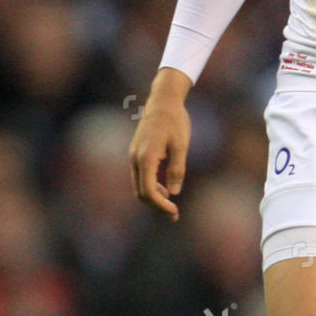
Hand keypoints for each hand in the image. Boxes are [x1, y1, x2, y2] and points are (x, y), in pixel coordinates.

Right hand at [129, 69, 191, 220]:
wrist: (162, 101)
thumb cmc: (175, 121)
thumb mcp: (181, 145)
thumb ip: (177, 169)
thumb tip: (174, 193)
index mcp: (146, 158)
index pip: (148, 191)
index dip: (160, 205)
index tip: (174, 211)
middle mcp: (135, 158)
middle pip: (141, 192)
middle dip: (157, 205)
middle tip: (174, 214)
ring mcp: (133, 156)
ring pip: (139, 185)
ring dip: (154, 197)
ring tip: (171, 205)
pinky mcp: (136, 153)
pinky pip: (141, 176)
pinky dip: (151, 186)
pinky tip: (166, 189)